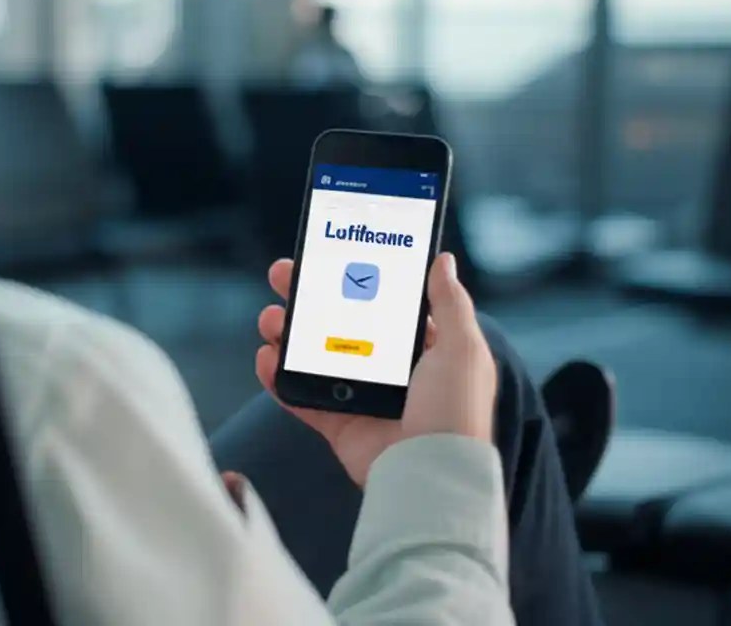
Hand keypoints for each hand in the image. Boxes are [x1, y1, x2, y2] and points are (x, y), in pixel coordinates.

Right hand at [255, 253, 496, 487]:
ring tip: (271, 320)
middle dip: (307, 298)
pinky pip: (300, 397)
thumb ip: (450, 303)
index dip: (353, 278)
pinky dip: (279, 378)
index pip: (382, 303)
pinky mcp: (338, 424)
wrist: (431, 475)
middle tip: (282, 276)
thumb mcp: (463, 348)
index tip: (328, 255)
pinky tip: (267, 359)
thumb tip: (443, 261)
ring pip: (313, 356)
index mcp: (422, 348)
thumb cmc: (455, 411)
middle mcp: (389, 370)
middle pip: (338, 323)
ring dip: (287, 334)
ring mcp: (360, 397)